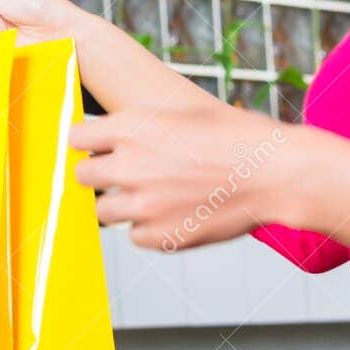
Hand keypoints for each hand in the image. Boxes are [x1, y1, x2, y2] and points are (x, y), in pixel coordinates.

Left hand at [70, 103, 298, 250]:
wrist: (275, 172)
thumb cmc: (237, 137)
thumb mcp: (184, 113)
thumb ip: (141, 124)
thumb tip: (108, 133)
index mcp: (133, 126)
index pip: (75, 137)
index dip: (87, 143)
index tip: (97, 147)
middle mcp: (130, 164)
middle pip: (81, 175)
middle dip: (98, 175)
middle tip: (122, 174)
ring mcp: (143, 205)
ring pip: (102, 212)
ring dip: (120, 205)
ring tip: (152, 196)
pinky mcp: (160, 237)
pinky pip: (135, 236)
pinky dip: (149, 229)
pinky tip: (174, 213)